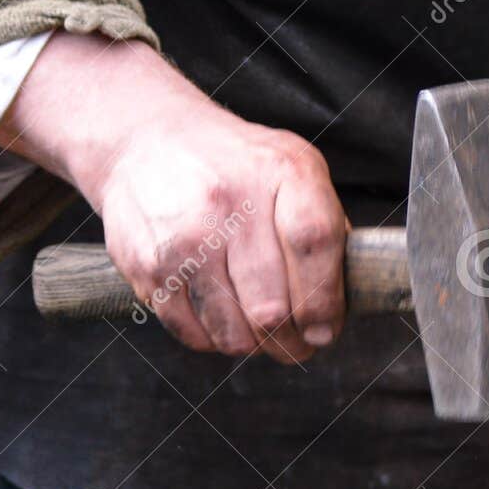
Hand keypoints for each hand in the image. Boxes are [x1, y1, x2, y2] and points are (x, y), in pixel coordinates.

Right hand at [0, 32, 346, 361]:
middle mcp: (230, 202)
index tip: (326, 330)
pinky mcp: (149, 267)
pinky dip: (215, 340)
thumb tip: (342, 298)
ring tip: (261, 336)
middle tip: (298, 346)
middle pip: (272, 307)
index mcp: (281, 171)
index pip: (313, 245)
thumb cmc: (234, 166)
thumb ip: (324, 224)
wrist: (146, 142)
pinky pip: (193, 333)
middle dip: (292, 343)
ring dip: (255, 347)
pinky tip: (223, 321)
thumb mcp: (291, 168)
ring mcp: (184, 237)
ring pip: (233, 332)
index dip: (325, 301)